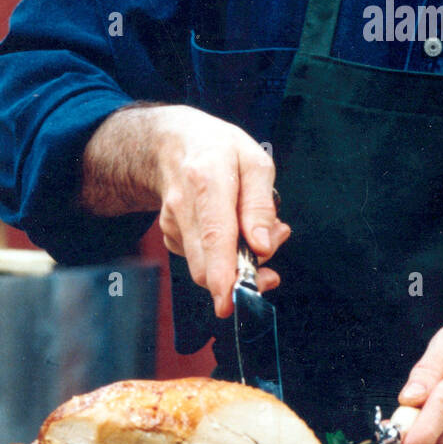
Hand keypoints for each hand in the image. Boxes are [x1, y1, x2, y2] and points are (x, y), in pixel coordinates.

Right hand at [152, 106, 290, 318]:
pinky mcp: (171, 237)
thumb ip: (261, 205)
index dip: (223, 273)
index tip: (230, 300)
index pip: (214, 234)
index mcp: (207, 179)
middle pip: (207, 264)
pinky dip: (223, 256)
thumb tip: (263, 246)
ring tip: (256, 231)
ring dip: (237, 263)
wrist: (173, 143)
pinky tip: (233, 231)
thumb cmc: (219, 150)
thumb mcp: (254, 162)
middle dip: (243, 277)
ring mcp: (172, 223)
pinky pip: (202, 260)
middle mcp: (183, 205)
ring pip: (206, 267)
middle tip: (272, 256)